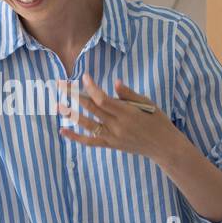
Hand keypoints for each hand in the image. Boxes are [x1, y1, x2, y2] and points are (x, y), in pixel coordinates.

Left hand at [56, 74, 178, 160]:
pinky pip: (90, 142)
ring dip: (70, 114)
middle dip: (74, 95)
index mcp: (127, 112)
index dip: (91, 87)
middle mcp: (117, 125)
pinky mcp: (110, 145)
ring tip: (57, 105)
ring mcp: (112, 136)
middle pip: (91, 108)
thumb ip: (129, 95)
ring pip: (87, 124)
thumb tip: (115, 83)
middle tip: (60, 84)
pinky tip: (63, 131)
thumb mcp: (148, 103)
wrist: (163, 146)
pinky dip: (75, 137)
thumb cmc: (157, 121)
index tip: (83, 76)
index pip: (103, 99)